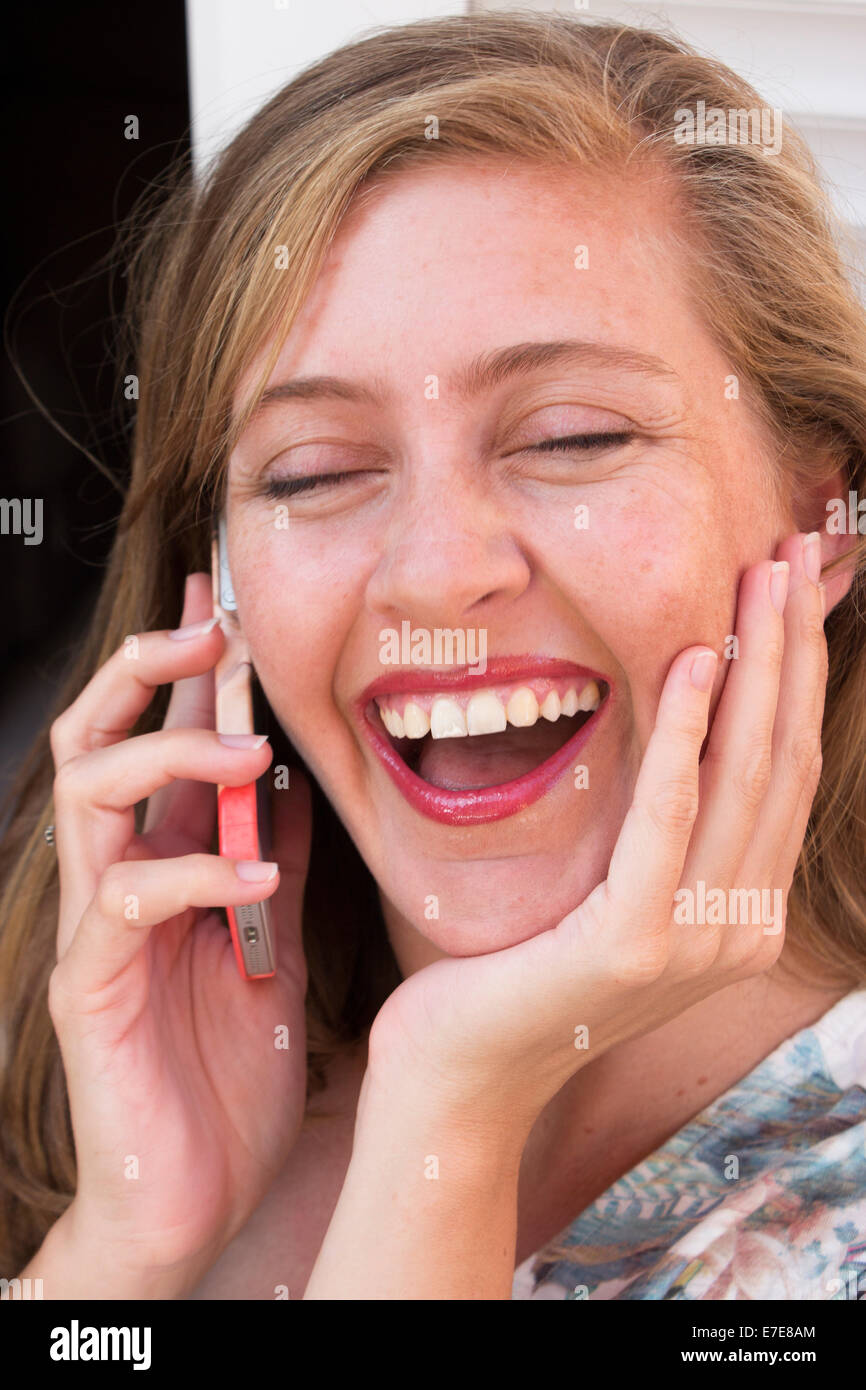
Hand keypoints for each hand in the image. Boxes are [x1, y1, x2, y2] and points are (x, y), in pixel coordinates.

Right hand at [44, 573, 310, 1293]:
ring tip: (243, 749)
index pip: (151, 736)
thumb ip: (276, 866)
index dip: (179, 664)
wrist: (196, 1195)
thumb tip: (299, 785)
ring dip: (164, 753)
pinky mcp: (87, 988)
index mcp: (159, 862)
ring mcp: (93, 931)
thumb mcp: (276, 947)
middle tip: (210, 630)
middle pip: (89, 738)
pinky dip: (195, 874)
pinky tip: (257, 874)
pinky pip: (126, 904)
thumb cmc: (231, 1072)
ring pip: (88, 797)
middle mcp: (115, 880)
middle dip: (143, 669)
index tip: (221, 597)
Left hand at [366, 532, 826, 1138]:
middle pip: (782, 757)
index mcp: (739, 912)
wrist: (459, 1071)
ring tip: (760, 577)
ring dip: (757, 664)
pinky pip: (667, 815)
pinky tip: (696, 658)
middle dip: (793, 645)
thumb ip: (663, 830)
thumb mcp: (612, 893)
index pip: (785, 769)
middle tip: (796, 550)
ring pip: (743, 773)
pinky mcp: (634, 944)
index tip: (793, 587)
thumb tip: (685, 727)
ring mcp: (696, 940)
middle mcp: (738, 927)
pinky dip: (685, 733)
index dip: (797, 673)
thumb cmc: (518, 969)